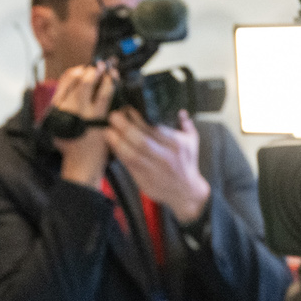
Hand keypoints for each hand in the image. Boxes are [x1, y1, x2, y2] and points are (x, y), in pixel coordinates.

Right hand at [50, 63, 116, 185]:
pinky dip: (110, 84)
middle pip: (76, 78)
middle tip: (98, 67)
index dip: (76, 71)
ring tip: (107, 70)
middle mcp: (66, 107)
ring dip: (100, 73)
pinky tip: (113, 80)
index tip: (84, 69)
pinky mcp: (97, 117)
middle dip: (89, 69)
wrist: (81, 165)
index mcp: (55, 108)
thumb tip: (75, 86)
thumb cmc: (72, 146)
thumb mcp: (59, 125)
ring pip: (89, 82)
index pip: (63, 81)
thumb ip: (63, 106)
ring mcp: (81, 112)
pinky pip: (104, 94)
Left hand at [106, 108, 210, 224]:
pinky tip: (112, 144)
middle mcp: (164, 157)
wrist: (185, 192)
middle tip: (114, 116)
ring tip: (108, 129)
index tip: (128, 109)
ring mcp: (153, 169)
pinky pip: (128, 164)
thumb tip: (180, 110)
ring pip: (131, 154)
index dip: (138, 118)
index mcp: (176, 144)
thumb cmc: (186, 164)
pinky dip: (118, 153)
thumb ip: (185, 124)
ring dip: (117, 141)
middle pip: (141, 140)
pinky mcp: (143, 179)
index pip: (154, 128)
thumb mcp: (192, 141)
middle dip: (124, 126)